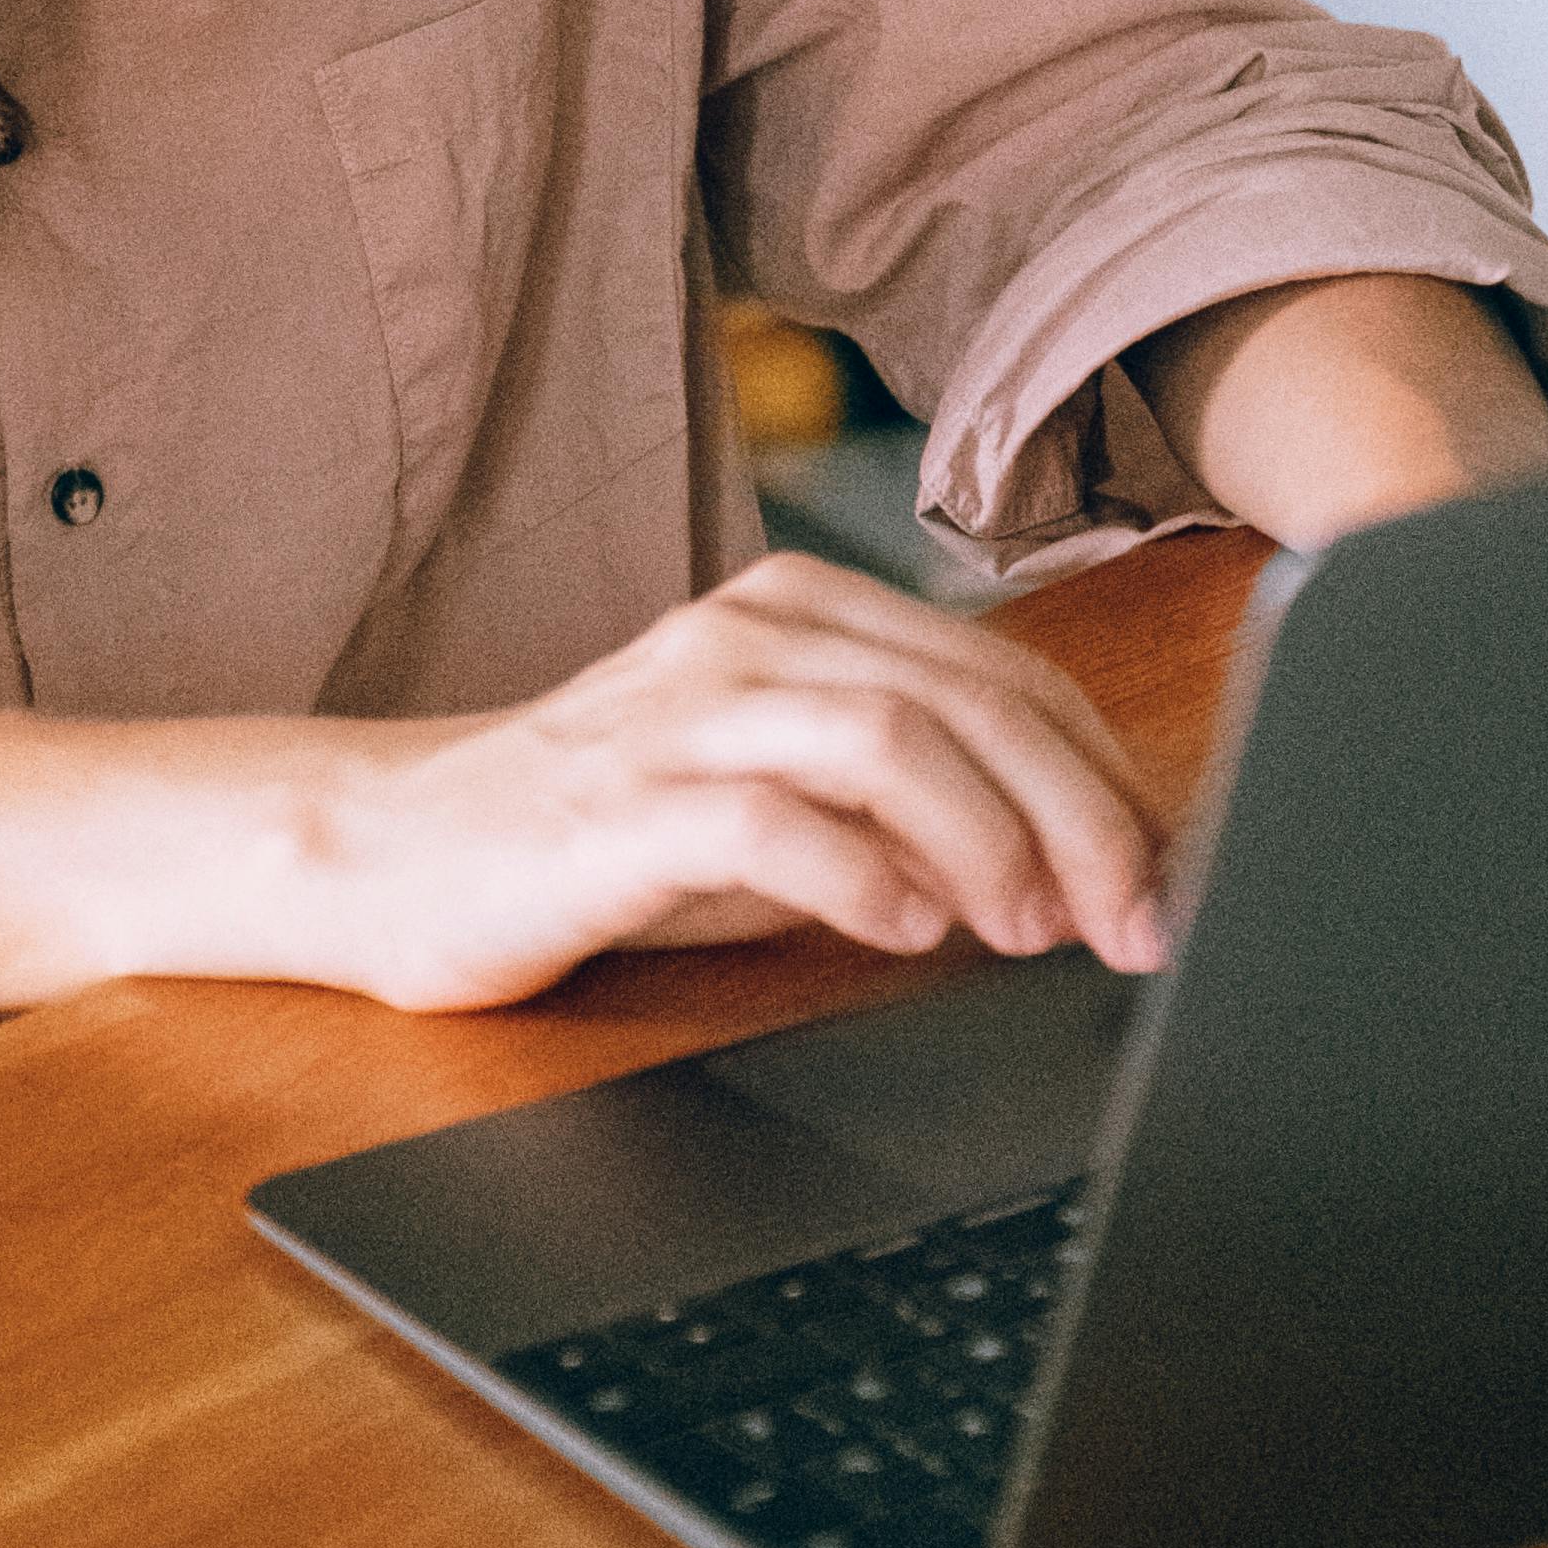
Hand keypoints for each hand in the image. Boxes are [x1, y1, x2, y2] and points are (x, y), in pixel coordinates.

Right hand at [319, 553, 1172, 1016]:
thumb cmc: (594, 839)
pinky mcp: (613, 805)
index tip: (1163, 871)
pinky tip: (908, 930)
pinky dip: (862, 874)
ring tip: (1034, 928)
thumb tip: (1068, 870)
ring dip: (991, 838)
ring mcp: (675, 713)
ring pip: (885, 736)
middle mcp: (744, 638)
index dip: (1105, 772)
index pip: (1001, 672)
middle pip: (967, 697)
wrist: (384, 850)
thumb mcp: (773, 806)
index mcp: (795, 617)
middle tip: (1136, 920)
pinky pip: (767, 818)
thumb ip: (900, 809)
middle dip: (1082, 814)